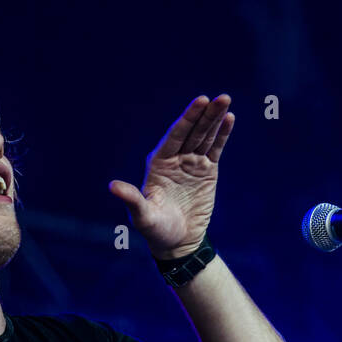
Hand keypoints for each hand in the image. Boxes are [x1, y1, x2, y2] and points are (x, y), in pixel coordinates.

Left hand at [109, 94, 233, 260]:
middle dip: (205, 114)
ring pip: (205, 137)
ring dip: (215, 119)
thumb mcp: (143, 216)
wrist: (177, 243)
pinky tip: (229, 119)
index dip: (187, 118)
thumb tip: (111, 186)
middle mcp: (174, 159)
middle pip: (192, 132)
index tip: (200, 102)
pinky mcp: (206, 171)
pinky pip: (214, 149)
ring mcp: (191, 163)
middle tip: (219, 98)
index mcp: (158, 163)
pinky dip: (222, 135)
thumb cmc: (155, 230)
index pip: (175, 136)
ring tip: (225, 100)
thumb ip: (131, 199)